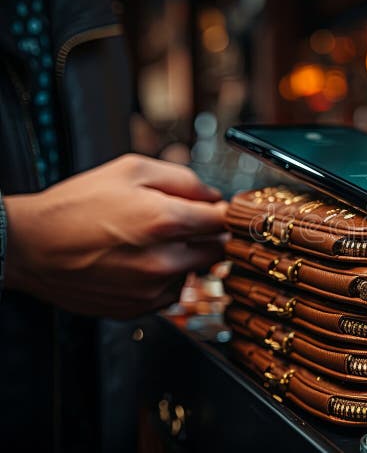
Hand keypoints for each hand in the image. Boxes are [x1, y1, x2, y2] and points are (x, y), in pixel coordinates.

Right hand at [3, 154, 226, 317]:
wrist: (30, 246)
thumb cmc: (75, 206)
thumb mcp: (130, 170)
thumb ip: (183, 180)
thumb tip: (214, 196)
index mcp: (166, 221)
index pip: (224, 220)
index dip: (224, 212)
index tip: (219, 210)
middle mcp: (165, 260)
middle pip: (218, 250)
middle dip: (207, 235)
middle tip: (183, 223)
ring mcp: (153, 288)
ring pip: (196, 273)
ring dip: (186, 258)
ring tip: (151, 243)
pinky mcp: (140, 307)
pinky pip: (173, 292)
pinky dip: (166, 278)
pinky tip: (139, 262)